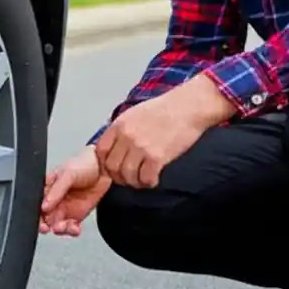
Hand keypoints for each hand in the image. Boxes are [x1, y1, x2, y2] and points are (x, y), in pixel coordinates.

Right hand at [39, 145, 111, 237]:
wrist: (105, 167)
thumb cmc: (84, 164)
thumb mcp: (67, 174)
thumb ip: (56, 190)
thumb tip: (44, 205)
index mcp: (48, 188)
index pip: (36, 204)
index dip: (36, 215)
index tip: (41, 221)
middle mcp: (55, 200)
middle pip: (44, 218)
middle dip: (45, 226)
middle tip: (49, 227)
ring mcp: (66, 208)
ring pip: (57, 225)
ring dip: (60, 229)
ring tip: (65, 226)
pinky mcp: (77, 215)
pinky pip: (71, 228)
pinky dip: (72, 231)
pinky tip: (75, 228)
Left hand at [94, 73, 233, 188]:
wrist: (188, 106)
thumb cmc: (166, 109)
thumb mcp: (135, 113)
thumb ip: (122, 129)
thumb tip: (114, 146)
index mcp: (119, 124)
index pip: (100, 151)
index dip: (105, 164)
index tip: (114, 168)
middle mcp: (126, 136)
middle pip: (111, 167)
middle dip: (119, 177)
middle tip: (129, 177)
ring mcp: (141, 147)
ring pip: (127, 176)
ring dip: (134, 182)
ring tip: (143, 179)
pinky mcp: (157, 157)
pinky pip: (146, 179)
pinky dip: (149, 182)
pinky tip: (154, 178)